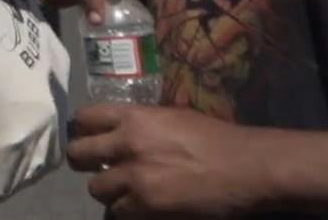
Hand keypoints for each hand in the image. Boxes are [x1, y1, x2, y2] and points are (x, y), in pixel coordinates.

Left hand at [68, 104, 275, 216]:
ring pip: (96, 189)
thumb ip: (141, 124)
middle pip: (79, 154)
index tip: (87, 137)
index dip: (82, 129)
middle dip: (83, 162)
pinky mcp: (148, 206)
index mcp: (134, 117)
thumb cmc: (217, 139)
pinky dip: (126, 211)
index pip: (85, 117)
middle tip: (95, 168)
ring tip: (123, 192)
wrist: (248, 167)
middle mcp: (128, 144)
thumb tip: (119, 133)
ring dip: (108, 191)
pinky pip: (119, 212)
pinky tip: (140, 207)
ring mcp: (136, 177)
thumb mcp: (173, 118)